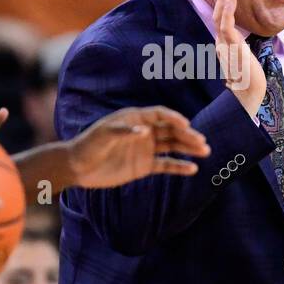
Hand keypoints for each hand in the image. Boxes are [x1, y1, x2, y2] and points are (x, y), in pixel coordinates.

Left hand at [69, 106, 209, 188]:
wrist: (78, 167)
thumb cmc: (88, 145)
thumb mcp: (102, 135)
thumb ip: (122, 131)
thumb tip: (144, 131)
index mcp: (135, 118)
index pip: (160, 115)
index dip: (174, 118)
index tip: (186, 125)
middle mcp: (144, 131)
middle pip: (170, 131)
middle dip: (187, 135)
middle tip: (202, 142)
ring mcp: (145, 148)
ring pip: (172, 146)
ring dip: (188, 148)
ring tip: (205, 152)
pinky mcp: (144, 166)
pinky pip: (166, 164)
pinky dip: (179, 166)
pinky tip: (192, 168)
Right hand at [213, 0, 265, 115]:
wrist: (251, 97)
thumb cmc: (250, 85)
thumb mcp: (246, 68)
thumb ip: (240, 62)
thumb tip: (238, 64)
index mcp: (223, 47)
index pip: (221, 20)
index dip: (224, 4)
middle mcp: (220, 44)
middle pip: (219, 13)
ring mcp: (224, 44)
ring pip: (221, 14)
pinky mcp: (230, 46)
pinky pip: (226, 22)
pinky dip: (228, 7)